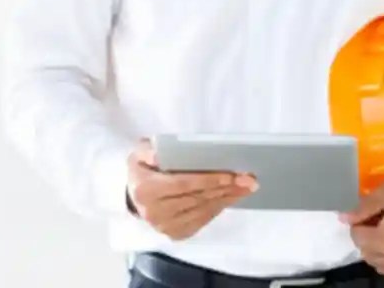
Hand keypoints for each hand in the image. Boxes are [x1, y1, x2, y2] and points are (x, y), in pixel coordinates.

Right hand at [125, 138, 256, 240]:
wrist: (135, 196)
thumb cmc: (142, 170)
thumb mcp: (139, 153)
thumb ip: (148, 150)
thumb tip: (160, 154)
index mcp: (145, 190)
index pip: (182, 184)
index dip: (208, 180)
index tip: (231, 174)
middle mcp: (154, 212)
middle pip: (197, 198)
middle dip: (225, 188)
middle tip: (248, 179)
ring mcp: (166, 226)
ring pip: (203, 210)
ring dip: (227, 198)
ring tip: (245, 187)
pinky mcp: (176, 233)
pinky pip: (203, 219)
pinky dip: (219, 207)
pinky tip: (231, 197)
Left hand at [339, 178, 383, 282]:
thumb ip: (363, 207)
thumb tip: (343, 218)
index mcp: (383, 241)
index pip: (356, 236)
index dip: (360, 222)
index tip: (372, 213)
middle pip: (366, 251)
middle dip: (369, 236)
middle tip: (383, 221)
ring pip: (379, 263)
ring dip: (379, 250)